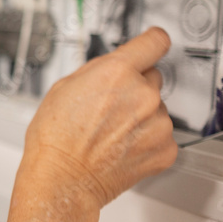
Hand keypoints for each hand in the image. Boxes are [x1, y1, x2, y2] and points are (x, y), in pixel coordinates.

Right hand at [19, 27, 176, 210]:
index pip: (155, 42)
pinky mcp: (166, 149)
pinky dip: (147, 140)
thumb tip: (114, 66)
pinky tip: (122, 146)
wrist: (62, 179)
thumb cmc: (56, 138)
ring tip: (111, 132)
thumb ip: (98, 71)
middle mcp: (143, 94)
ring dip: (141, 116)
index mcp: (117, 72)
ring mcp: (158, 123)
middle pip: (153, 77)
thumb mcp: (64, 87)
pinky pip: (163, 135)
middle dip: (136, 87)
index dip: (152, 43)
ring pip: (157, 108)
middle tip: (111, 107)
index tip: (153, 45)